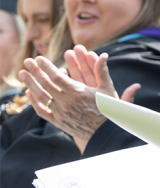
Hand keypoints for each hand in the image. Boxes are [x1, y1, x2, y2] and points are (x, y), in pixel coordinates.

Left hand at [19, 46, 139, 152]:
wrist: (105, 132)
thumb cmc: (108, 109)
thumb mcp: (108, 89)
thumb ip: (102, 71)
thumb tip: (104, 55)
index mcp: (78, 93)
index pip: (56, 77)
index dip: (47, 67)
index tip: (40, 58)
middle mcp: (67, 102)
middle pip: (46, 84)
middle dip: (35, 71)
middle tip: (28, 61)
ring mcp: (60, 112)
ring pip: (41, 96)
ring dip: (30, 84)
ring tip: (23, 74)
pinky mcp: (58, 121)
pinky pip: (42, 111)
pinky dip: (34, 101)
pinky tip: (29, 92)